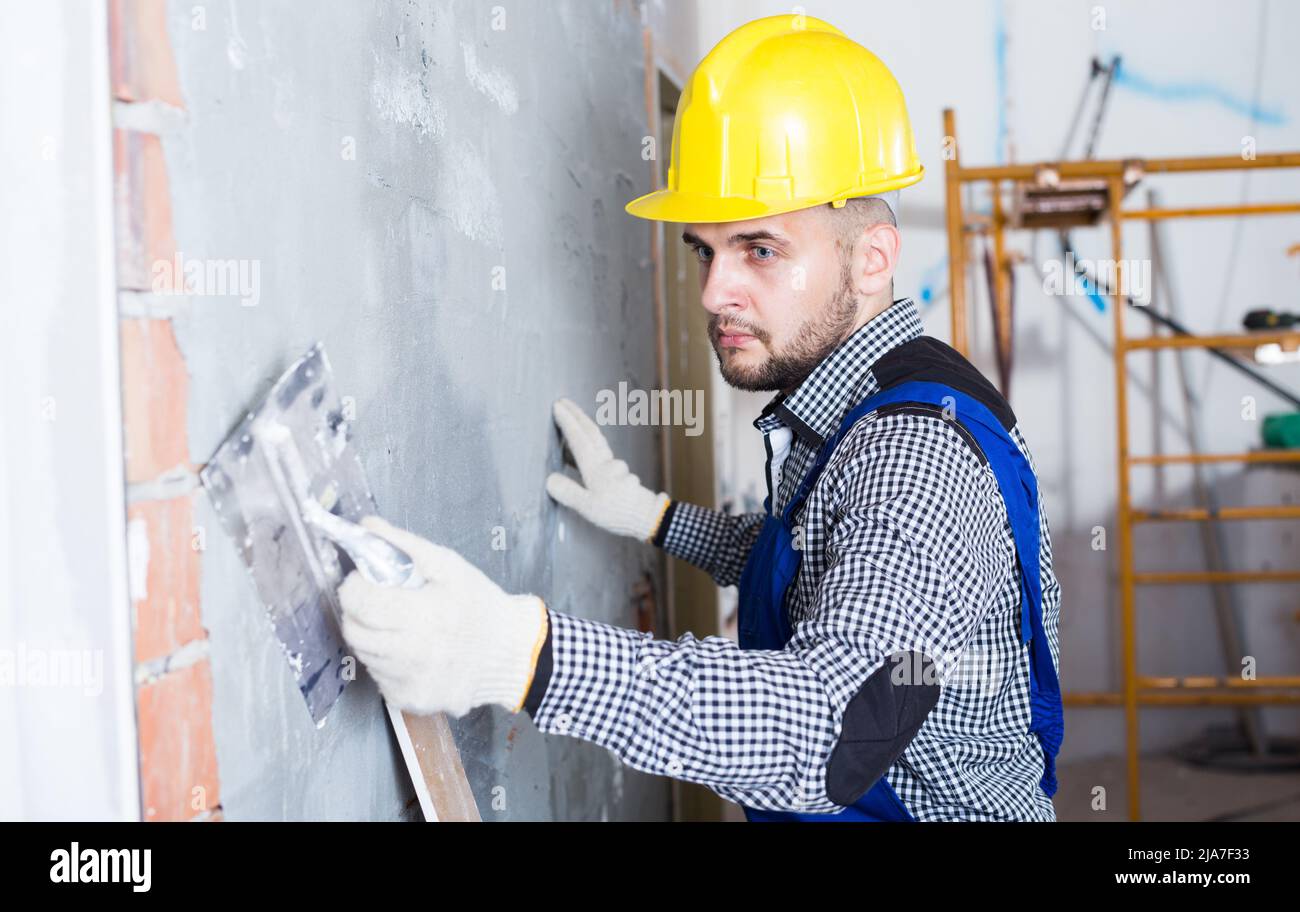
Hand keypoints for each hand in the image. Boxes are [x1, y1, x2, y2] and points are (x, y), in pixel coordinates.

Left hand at [337, 517, 548, 717]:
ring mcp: (410, 682)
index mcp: (424, 614)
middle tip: (379, 601)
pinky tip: (409, 651)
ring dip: (371, 636)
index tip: (364, 581)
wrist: (510, 653)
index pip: (361, 602)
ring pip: (363, 654)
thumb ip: (405, 545)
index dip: (354, 587)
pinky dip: (386, 661)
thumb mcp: (449, 565)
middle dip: (358, 611)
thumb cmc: (479, 604)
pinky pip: (378, 676)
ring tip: (399, 625)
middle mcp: (413, 654)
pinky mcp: (409, 701)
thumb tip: (366, 527)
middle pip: (354, 631)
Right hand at [545, 397, 670, 541]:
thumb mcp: (589, 507)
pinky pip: (602, 453)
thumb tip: (550, 479)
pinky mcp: (620, 475)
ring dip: (585, 427)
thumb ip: (569, 493)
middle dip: (577, 416)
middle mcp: (606, 463)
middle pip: (591, 433)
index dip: (568, 423)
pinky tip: (584, 454)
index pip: (579, 440)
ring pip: (598, 441)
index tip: (558, 406)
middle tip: (565, 402)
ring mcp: (615, 467)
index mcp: (595, 469)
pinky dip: (591, 445)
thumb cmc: (618, 513)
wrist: (649, 516)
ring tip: (572, 420)